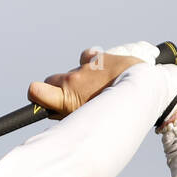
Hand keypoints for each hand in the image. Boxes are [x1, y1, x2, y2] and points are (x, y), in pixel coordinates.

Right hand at [27, 47, 146, 119]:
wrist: (142, 91)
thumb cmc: (116, 113)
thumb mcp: (89, 120)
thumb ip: (71, 114)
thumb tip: (58, 113)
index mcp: (66, 98)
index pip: (35, 91)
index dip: (36, 94)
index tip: (41, 98)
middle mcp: (71, 81)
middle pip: (51, 80)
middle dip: (58, 88)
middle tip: (74, 98)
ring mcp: (84, 68)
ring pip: (71, 71)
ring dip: (79, 78)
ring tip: (98, 87)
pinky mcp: (97, 58)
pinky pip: (86, 56)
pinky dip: (91, 61)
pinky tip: (101, 69)